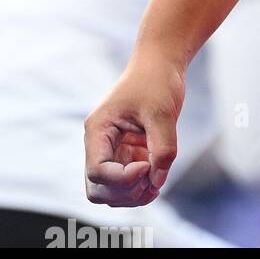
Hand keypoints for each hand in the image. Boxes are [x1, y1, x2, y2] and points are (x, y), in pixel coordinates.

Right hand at [84, 50, 186, 207]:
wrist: (162, 63)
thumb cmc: (157, 80)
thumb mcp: (162, 112)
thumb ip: (162, 148)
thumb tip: (157, 182)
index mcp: (99, 130)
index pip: (97, 172)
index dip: (121, 179)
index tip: (146, 168)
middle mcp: (100, 144)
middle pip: (98, 188)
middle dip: (125, 192)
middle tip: (152, 181)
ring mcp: (113, 150)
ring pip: (111, 191)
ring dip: (132, 195)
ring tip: (156, 184)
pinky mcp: (127, 153)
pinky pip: (126, 183)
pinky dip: (140, 188)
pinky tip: (156, 180)